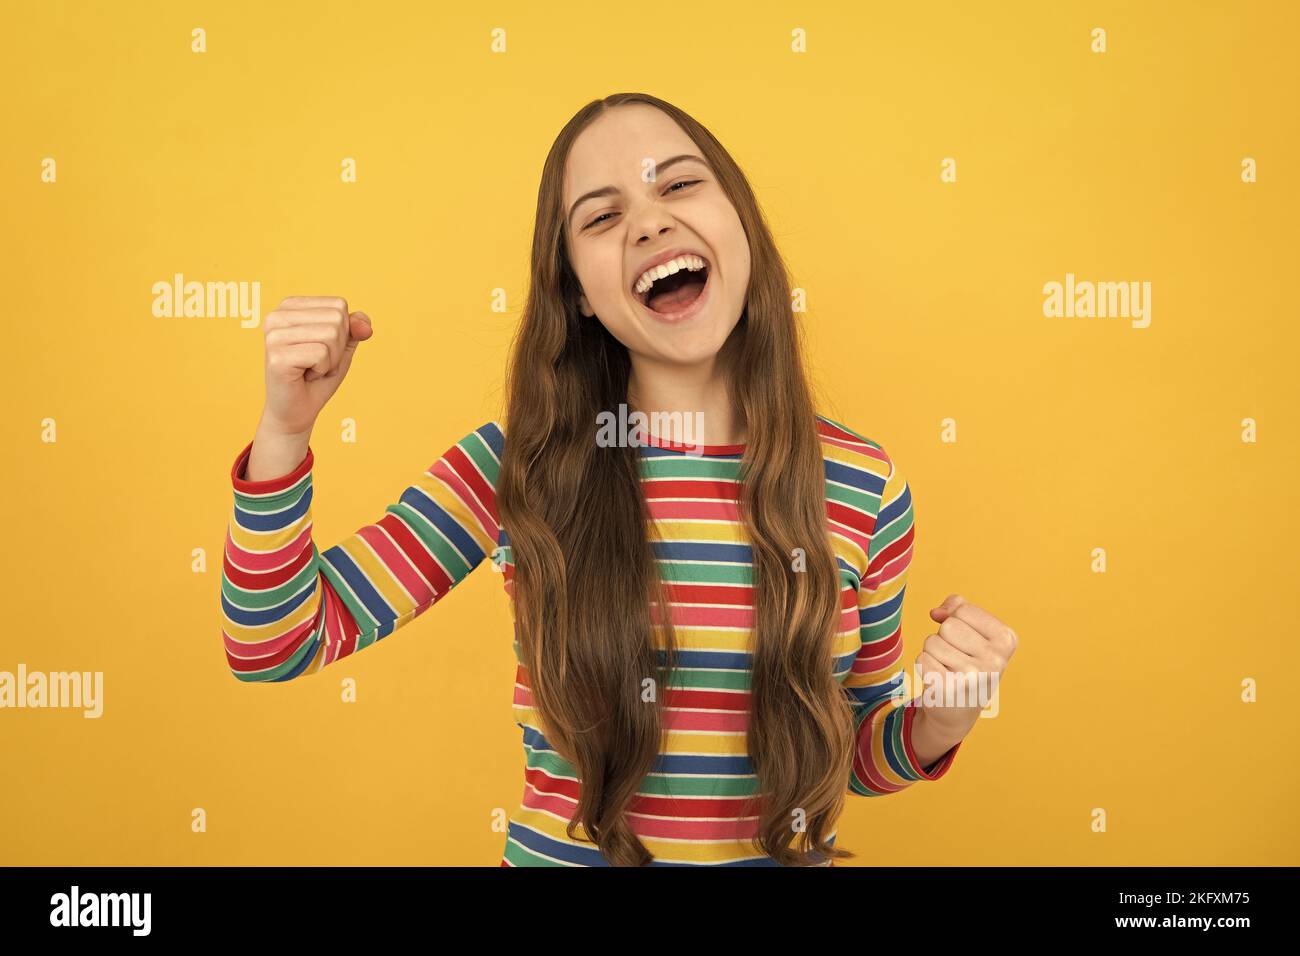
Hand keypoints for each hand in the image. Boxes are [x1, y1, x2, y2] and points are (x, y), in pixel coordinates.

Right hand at [260, 295, 373, 436]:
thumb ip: (354, 329)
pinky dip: (322, 370)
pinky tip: (305, 376)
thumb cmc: (318, 377)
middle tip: (318, 363)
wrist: (297, 411)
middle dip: (337, 348)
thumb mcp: (342, 347)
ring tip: (312, 370)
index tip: (323, 350)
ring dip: (331, 360)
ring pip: (331, 334)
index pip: (339, 305)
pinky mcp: (277, 356)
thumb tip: (365, 324)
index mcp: (290, 306)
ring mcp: (274, 335)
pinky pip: (321, 354)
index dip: (342, 333)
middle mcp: (277, 316)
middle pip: (336, 319)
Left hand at [914, 594, 1018, 733]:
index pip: (963, 610)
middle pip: (947, 626)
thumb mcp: (975, 632)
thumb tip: (936, 612)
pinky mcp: (948, 690)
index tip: (967, 641)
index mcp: (1006, 640)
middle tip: (956, 658)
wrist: (959, 711)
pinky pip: (921, 659)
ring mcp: (972, 678)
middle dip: (944, 637)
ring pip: (932, 642)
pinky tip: (939, 680)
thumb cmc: (967, 663)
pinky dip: (925, 666)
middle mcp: (995, 661)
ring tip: (948, 669)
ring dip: (933, 653)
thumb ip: (959, 607)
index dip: (956, 620)